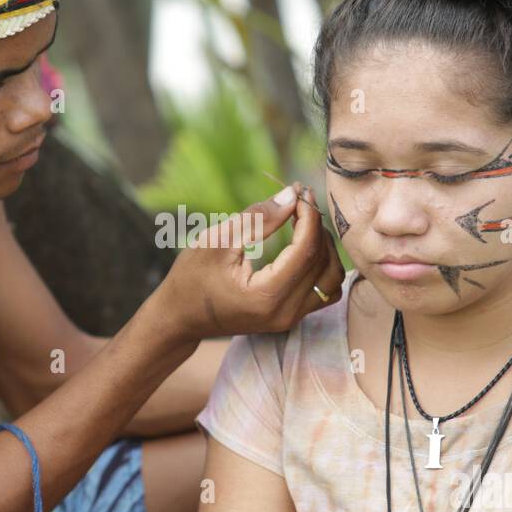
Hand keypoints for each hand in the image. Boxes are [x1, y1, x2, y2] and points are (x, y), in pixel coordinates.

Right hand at [156, 182, 344, 341]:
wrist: (179, 317)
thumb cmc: (191, 277)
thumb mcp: (218, 240)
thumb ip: (257, 218)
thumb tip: (292, 194)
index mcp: (266, 296)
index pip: (306, 250)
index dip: (308, 216)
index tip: (299, 191)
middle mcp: (285, 313)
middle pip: (322, 262)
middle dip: (317, 226)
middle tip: (300, 200)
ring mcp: (290, 319)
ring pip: (331, 278)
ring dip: (325, 246)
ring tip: (304, 222)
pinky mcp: (291, 317)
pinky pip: (324, 290)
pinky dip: (323, 264)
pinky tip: (306, 244)